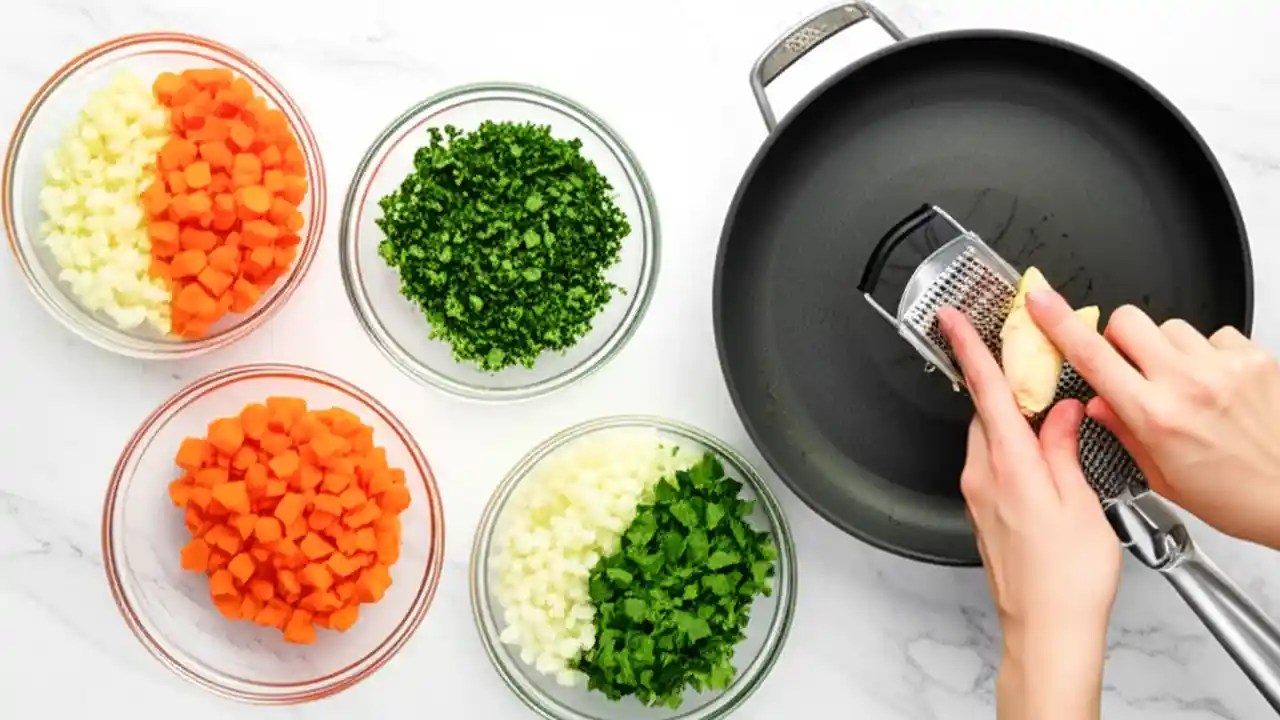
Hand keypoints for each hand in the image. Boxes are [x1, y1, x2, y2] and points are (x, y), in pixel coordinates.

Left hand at [938, 308, 1119, 719]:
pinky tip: (1037, 457)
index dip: (968, 349)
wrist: (1046, 631)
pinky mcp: (981, 513)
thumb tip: (1059, 412)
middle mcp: (982, 477)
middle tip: (1028, 362)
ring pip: (987, 438)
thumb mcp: (1080, 502)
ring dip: (1008, 419)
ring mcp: (977, 497)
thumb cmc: (1067, 579)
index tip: (952, 319)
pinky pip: (990, 463)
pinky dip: (1008, 447)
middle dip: (1001, 384)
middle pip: (984, 411)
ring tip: (1045, 414)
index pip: (984, 391)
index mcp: (1009, 466)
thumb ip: (1062, 448)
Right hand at [1028, 294, 1279, 549]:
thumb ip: (1123, 430)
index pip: (1092, 355)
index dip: (1058, 322)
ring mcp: (1223, 366)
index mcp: (1155, 416)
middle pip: (1127, 321)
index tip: (1040, 300)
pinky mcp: (1254, 358)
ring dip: (1167, 348)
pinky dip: (1209, 353)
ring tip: (1185, 384)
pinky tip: (1217, 384)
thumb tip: (1097, 401)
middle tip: (1132, 366)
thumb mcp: (1161, 476)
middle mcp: (1187, 384)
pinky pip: (1214, 335)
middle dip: (1120, 338)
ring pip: (1170, 326)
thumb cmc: (1233, 496)